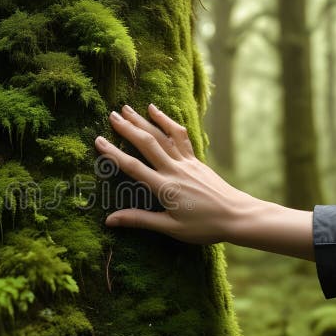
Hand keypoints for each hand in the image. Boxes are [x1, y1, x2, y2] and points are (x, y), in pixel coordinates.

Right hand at [94, 105, 313, 259]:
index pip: (133, 167)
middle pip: (147, 144)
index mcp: (164, 188)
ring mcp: (186, 162)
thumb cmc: (204, 226)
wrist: (237, 216)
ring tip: (128, 108)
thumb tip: (110, 220)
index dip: (113, 153)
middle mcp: (174, 170)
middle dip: (128, 128)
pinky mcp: (195, 160)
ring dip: (144, 120)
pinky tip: (156, 111)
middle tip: (111, 115)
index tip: (98, 140)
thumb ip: (140, 219)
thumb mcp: (170, 228)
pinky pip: (180, 136)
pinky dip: (167, 122)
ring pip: (162, 136)